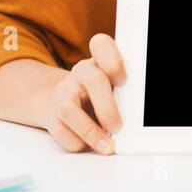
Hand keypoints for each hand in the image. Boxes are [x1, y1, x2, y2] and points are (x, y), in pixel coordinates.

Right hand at [42, 33, 126, 153]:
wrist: (65, 101)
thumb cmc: (97, 94)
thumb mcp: (112, 85)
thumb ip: (124, 94)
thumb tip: (139, 119)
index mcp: (99, 61)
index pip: (101, 45)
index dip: (113, 61)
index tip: (123, 81)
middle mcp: (80, 73)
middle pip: (93, 80)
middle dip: (107, 107)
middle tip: (118, 126)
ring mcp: (63, 93)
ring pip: (69, 109)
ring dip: (90, 131)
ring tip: (107, 146)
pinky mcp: (52, 115)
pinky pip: (61, 130)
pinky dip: (78, 142)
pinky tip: (90, 145)